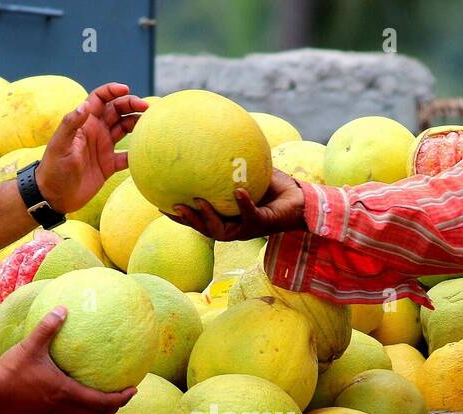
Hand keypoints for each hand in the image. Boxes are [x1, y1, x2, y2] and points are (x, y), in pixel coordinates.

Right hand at [0, 307, 135, 413]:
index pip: (103, 402)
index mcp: (67, 393)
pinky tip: (69, 399)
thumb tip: (62, 308)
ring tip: (101, 401)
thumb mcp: (30, 346)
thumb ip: (48, 327)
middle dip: (114, 408)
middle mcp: (63, 409)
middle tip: (122, 396)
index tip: (133, 389)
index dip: (122, 398)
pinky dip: (76, 413)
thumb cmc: (10, 371)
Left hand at [35, 83, 147, 213]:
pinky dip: (137, 153)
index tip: (127, 89)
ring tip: (151, 125)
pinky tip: (146, 151)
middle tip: (147, 109)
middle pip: (117, 111)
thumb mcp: (60, 145)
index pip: (99, 99)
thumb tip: (86, 105)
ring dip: (138, 124)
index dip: (112, 91)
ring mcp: (103, 148)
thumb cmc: (54, 169)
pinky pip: (127, 156)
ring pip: (125, 129)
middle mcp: (96, 132)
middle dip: (132, 105)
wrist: (55, 196)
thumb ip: (71, 124)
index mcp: (84, 123)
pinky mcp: (109, 165)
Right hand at [167, 169, 306, 240]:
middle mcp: (234, 227)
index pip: (199, 219)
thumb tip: (214, 134)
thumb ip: (231, 162)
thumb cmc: (274, 186)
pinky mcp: (262, 224)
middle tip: (175, 206)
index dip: (180, 216)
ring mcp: (247, 228)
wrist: (300, 199)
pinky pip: (250, 215)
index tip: (162, 204)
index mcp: (227, 217)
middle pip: (204, 229)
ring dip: (209, 217)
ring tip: (199, 201)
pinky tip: (238, 192)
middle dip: (189, 220)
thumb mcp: (248, 171)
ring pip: (221, 230)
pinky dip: (244, 204)